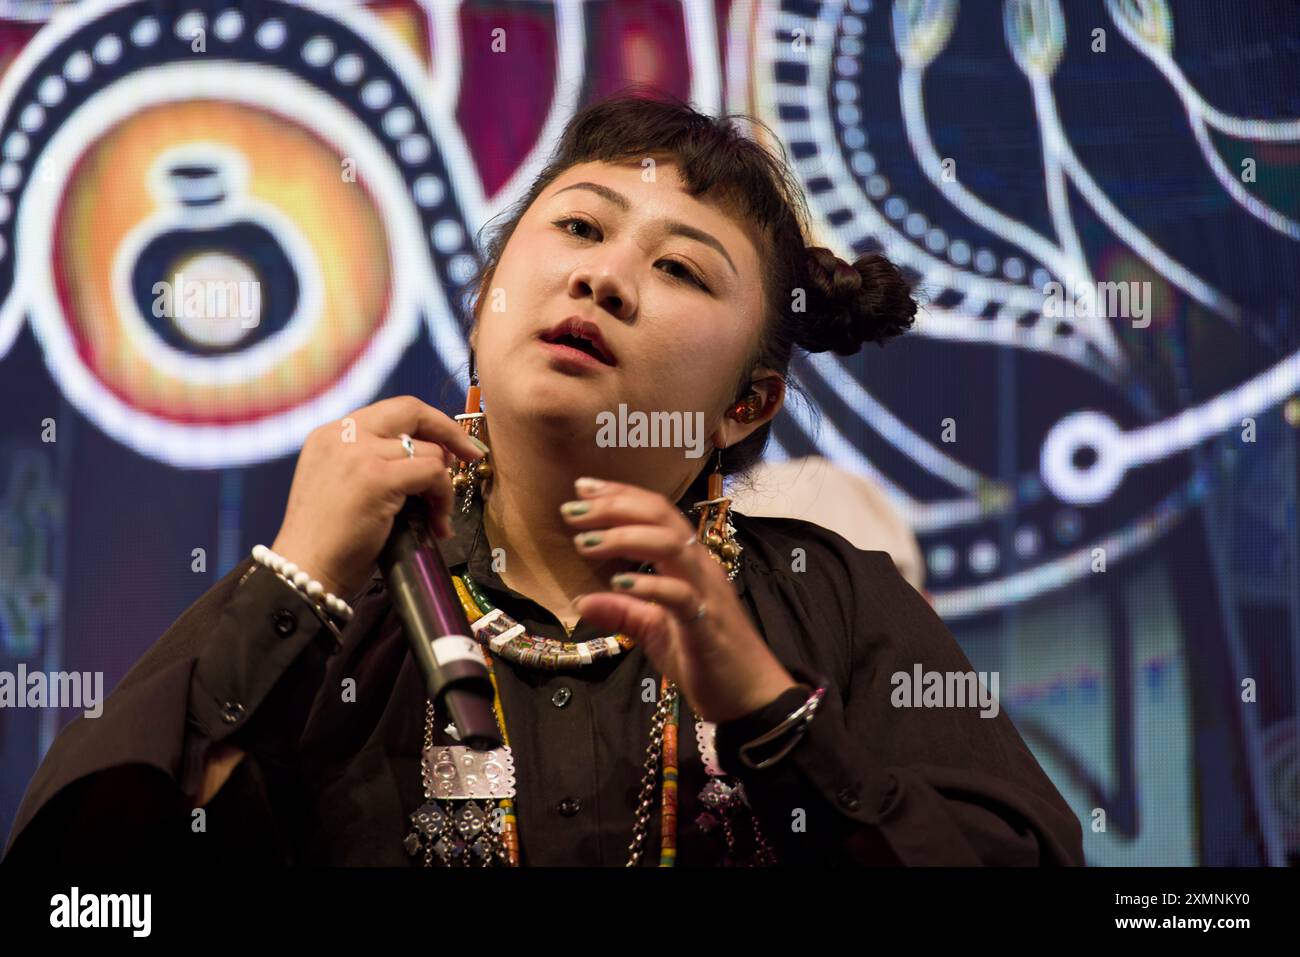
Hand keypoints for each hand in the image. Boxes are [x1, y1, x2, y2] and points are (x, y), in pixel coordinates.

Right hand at [270, 395, 486, 598]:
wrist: (306, 568)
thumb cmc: (329, 539)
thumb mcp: (343, 484)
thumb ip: (375, 461)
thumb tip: (432, 456)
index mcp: (331, 434)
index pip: (392, 410)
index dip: (428, 424)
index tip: (452, 444)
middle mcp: (342, 435)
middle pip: (412, 410)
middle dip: (450, 431)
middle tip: (471, 455)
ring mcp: (359, 453)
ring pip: (429, 451)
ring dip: (443, 485)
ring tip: (436, 516)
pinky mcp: (376, 478)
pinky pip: (432, 472)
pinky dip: (443, 496)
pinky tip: (436, 523)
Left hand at [561, 477, 797, 722]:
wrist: (749, 696)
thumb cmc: (704, 659)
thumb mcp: (653, 631)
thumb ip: (623, 612)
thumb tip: (581, 600)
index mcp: (687, 563)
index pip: (655, 513)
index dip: (620, 496)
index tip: (582, 487)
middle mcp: (699, 567)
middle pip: (660, 517)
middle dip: (614, 506)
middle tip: (572, 509)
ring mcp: (705, 591)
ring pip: (670, 544)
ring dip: (624, 537)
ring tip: (585, 542)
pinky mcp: (705, 621)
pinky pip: (678, 593)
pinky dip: (647, 584)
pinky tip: (618, 581)